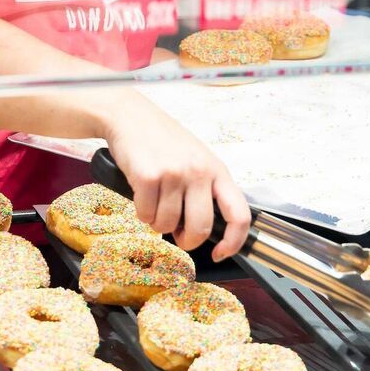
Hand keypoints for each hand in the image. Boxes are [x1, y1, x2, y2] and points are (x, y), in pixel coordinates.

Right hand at [101, 93, 250, 260]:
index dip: (233, 242)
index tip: (220, 254)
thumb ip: (205, 190)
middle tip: (177, 234)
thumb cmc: (162, 141)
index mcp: (217, 170)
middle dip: (186, 240)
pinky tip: (141, 194)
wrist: (130, 116)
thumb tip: (204, 231)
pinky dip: (141, 212)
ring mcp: (174, 174)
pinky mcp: (148, 176)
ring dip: (157, 222)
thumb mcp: (196, 160)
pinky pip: (145, 215)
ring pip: (167, 225)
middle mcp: (199, 172)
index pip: (239, 215)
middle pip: (201, 229)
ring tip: (154, 202)